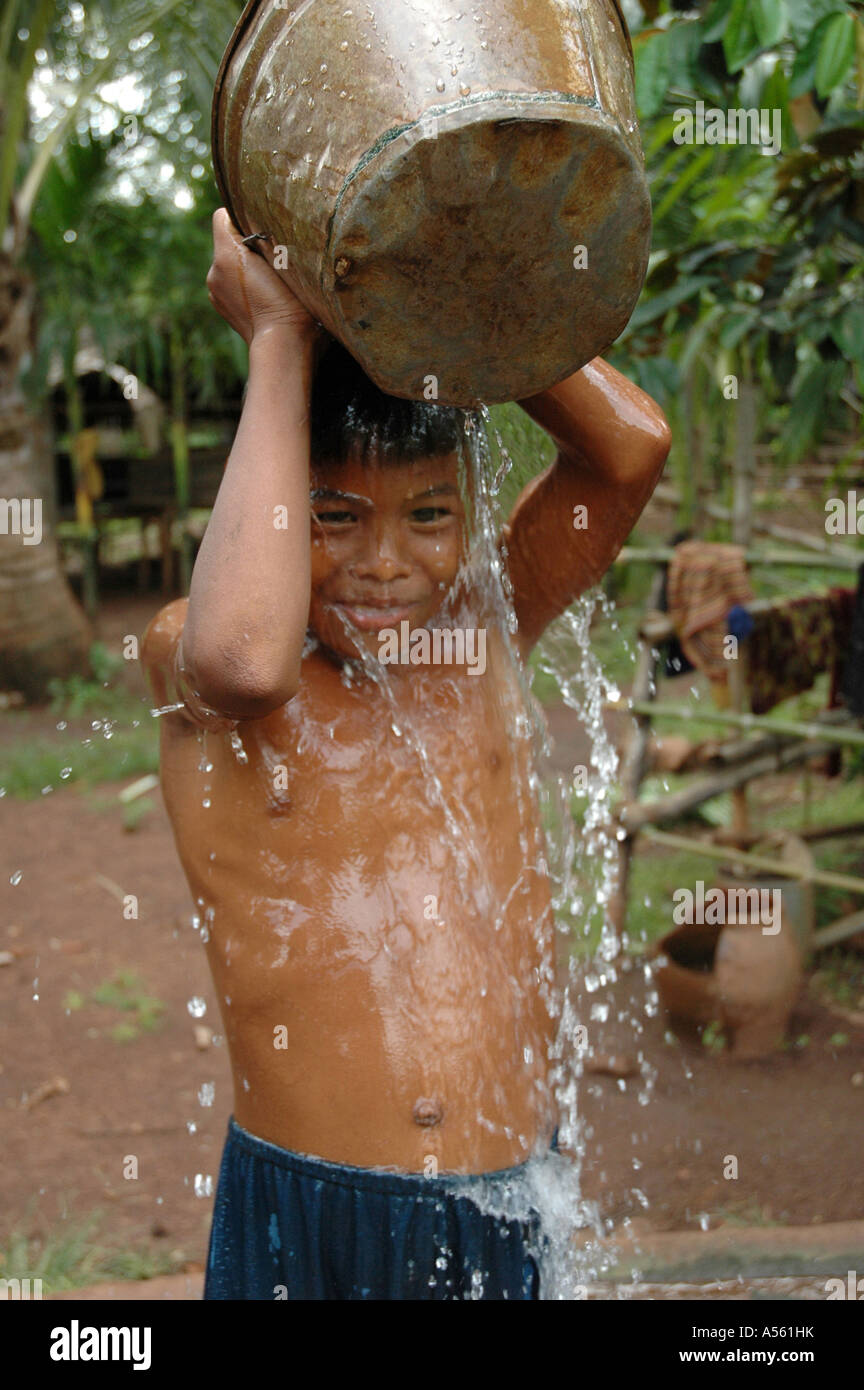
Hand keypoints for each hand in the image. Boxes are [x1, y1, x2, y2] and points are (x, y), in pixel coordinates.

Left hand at [206, 208, 322, 346]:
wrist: (285, 347)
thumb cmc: (293, 304)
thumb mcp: (287, 260)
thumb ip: (267, 236)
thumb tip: (261, 226)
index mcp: (227, 254)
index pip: (225, 216)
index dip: (245, 218)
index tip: (266, 232)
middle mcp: (214, 271)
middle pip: (229, 241)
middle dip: (248, 245)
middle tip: (275, 259)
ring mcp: (215, 292)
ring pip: (230, 263)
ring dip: (248, 265)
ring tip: (273, 281)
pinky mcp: (221, 307)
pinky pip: (231, 283)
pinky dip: (245, 284)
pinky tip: (264, 296)